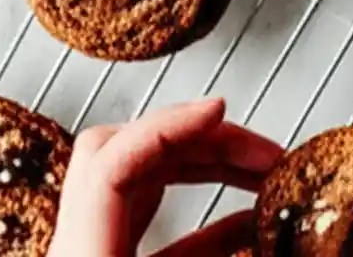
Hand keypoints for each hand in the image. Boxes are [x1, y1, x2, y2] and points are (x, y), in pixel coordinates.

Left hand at [48, 97, 282, 256]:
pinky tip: (247, 223)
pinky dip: (205, 222)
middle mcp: (81, 246)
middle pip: (130, 156)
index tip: (220, 110)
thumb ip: (212, 256)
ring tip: (262, 175)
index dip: (169, 127)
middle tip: (263, 151)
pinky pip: (155, 231)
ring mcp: (94, 251)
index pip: (113, 161)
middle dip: (204, 141)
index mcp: (85, 253)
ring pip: (141, 186)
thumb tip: (271, 235)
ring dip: (205, 171)